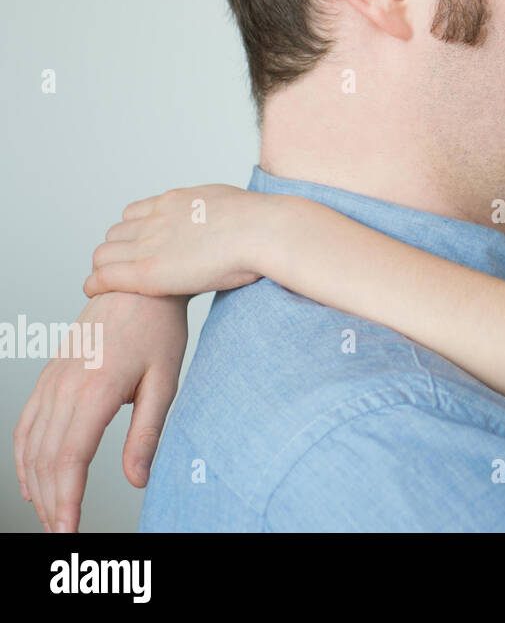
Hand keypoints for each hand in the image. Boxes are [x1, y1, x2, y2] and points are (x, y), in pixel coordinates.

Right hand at [13, 292, 188, 531]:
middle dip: (52, 503)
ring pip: (31, 445)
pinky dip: (24, 457)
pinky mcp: (49, 376)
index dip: (67, 501)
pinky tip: (32, 481)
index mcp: (95, 389)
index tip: (70, 530)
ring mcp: (52, 380)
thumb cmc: (157, 328)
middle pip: (45, 460)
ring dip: (36, 486)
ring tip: (52, 515)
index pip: (69, 460)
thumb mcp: (164, 381)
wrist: (137, 286)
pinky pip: (26, 424)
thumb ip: (147, 432)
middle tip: (63, 533)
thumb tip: (138, 479)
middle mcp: (65, 386)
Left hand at [83, 185, 265, 297]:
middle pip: (117, 232)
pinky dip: (95, 283)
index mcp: (178, 201)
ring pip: (105, 253)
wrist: (263, 230)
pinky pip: (104, 276)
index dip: (135, 231)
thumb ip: (224, 212)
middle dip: (118, 249)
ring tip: (112, 283)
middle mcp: (157, 218)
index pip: (136, 213)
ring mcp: (149, 243)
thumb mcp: (237, 205)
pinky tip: (94, 292)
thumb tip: (238, 219)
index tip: (141, 247)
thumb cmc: (264, 224)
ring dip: (106, 266)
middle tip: (126, 270)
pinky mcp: (146, 270)